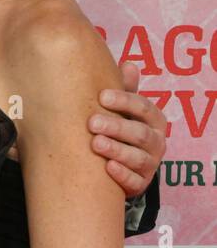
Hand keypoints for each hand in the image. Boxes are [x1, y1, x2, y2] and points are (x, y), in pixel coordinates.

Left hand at [87, 61, 165, 198]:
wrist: (116, 162)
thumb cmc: (118, 126)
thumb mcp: (121, 107)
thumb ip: (125, 89)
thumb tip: (129, 64)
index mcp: (153, 120)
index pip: (144, 107)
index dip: (124, 101)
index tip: (101, 96)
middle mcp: (156, 142)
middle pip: (140, 133)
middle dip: (117, 127)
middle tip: (92, 122)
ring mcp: (150, 164)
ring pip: (138, 158)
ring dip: (117, 150)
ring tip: (96, 143)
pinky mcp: (140, 183)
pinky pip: (134, 181)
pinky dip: (122, 174)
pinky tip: (107, 167)